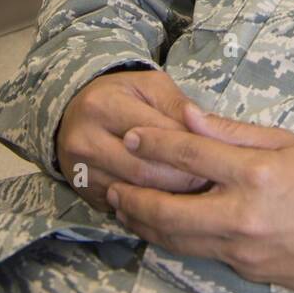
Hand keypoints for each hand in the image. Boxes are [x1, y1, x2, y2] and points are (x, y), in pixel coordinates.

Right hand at [56, 69, 209, 211]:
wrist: (76, 111)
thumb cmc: (123, 95)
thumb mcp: (151, 86)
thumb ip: (177, 105)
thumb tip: (205, 129)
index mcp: (103, 105)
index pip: (155, 133)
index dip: (189, 147)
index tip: (217, 157)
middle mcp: (85, 139)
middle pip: (144, 170)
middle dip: (182, 179)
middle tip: (211, 183)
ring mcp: (80, 170)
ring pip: (134, 192)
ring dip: (169, 196)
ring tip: (198, 194)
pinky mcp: (83, 191)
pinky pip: (122, 205)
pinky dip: (149, 206)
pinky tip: (170, 202)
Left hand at [107, 104, 293, 292]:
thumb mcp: (283, 142)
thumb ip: (232, 132)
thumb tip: (190, 117)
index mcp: (256, 173)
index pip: (192, 154)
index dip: (157, 144)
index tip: (133, 136)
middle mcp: (242, 213)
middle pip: (170, 208)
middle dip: (135, 197)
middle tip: (113, 185)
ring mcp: (238, 246)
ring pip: (174, 238)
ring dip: (143, 223)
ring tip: (123, 207)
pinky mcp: (239, 268)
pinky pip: (193, 251)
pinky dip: (167, 238)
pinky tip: (154, 226)